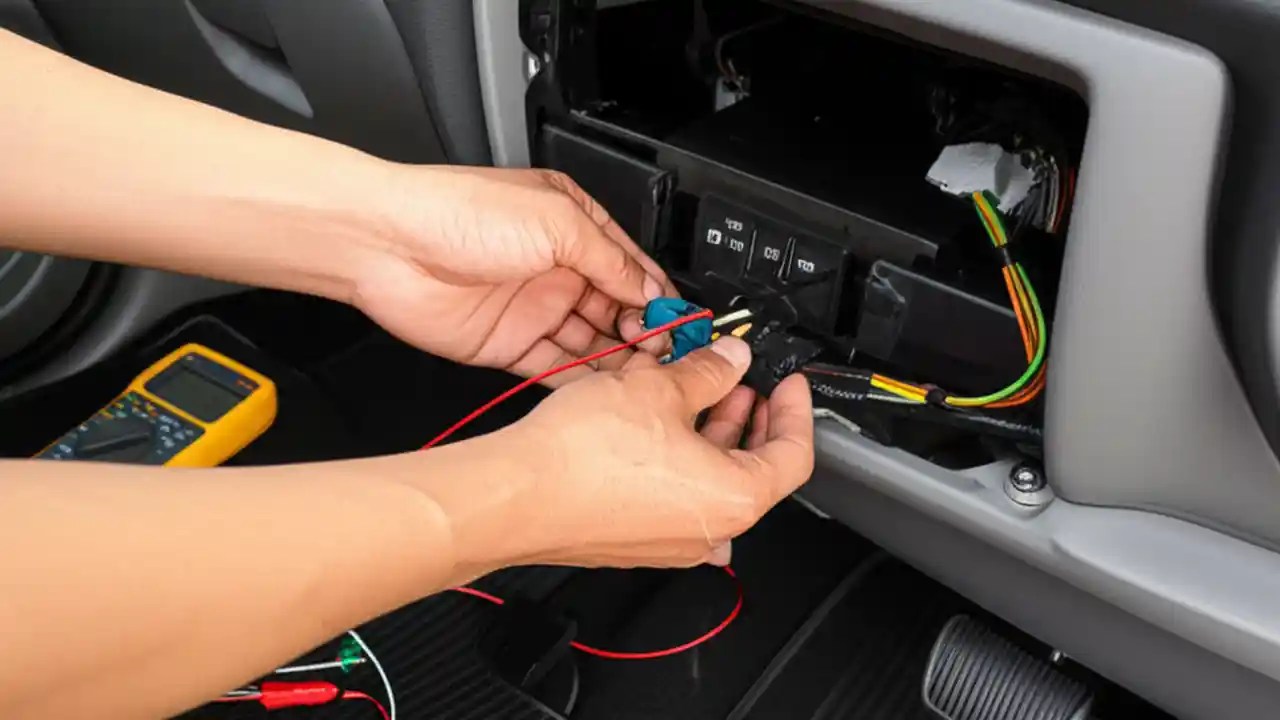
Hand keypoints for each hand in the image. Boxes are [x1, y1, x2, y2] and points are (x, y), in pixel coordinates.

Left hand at [353, 165, 676, 383]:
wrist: (386, 245)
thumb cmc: (459, 213)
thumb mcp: (557, 223)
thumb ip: (610, 261)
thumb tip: (650, 288)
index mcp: (574, 226)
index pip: (632, 268)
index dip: (659, 297)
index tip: (683, 325)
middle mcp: (556, 266)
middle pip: (618, 310)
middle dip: (645, 333)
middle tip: (667, 358)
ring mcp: (533, 307)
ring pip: (591, 344)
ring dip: (618, 361)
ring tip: (643, 380)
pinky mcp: (508, 345)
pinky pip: (555, 369)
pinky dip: (580, 381)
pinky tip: (604, 391)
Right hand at [424, 337, 814, 572]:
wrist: (514, 495)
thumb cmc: (582, 456)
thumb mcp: (659, 388)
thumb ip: (708, 371)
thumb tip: (729, 360)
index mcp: (735, 499)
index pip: (794, 456)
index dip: (796, 410)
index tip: (788, 385)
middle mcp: (708, 531)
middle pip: (752, 470)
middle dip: (746, 416)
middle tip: (736, 378)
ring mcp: (668, 542)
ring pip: (709, 482)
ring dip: (708, 434)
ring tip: (689, 388)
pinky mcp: (632, 541)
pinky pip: (672, 496)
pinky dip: (675, 459)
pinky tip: (651, 423)